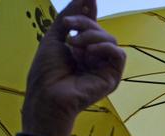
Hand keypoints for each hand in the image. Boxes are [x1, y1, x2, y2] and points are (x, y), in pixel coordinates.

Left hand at [22, 0, 125, 135]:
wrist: (47, 95)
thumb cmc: (46, 71)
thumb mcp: (55, 36)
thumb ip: (70, 16)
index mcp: (80, 49)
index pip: (91, 27)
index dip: (88, 12)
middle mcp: (93, 58)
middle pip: (100, 31)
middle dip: (85, 23)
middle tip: (69, 26)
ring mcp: (103, 68)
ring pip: (110, 40)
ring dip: (92, 36)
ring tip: (74, 43)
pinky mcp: (112, 77)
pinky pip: (119, 55)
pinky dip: (105, 48)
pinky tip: (90, 51)